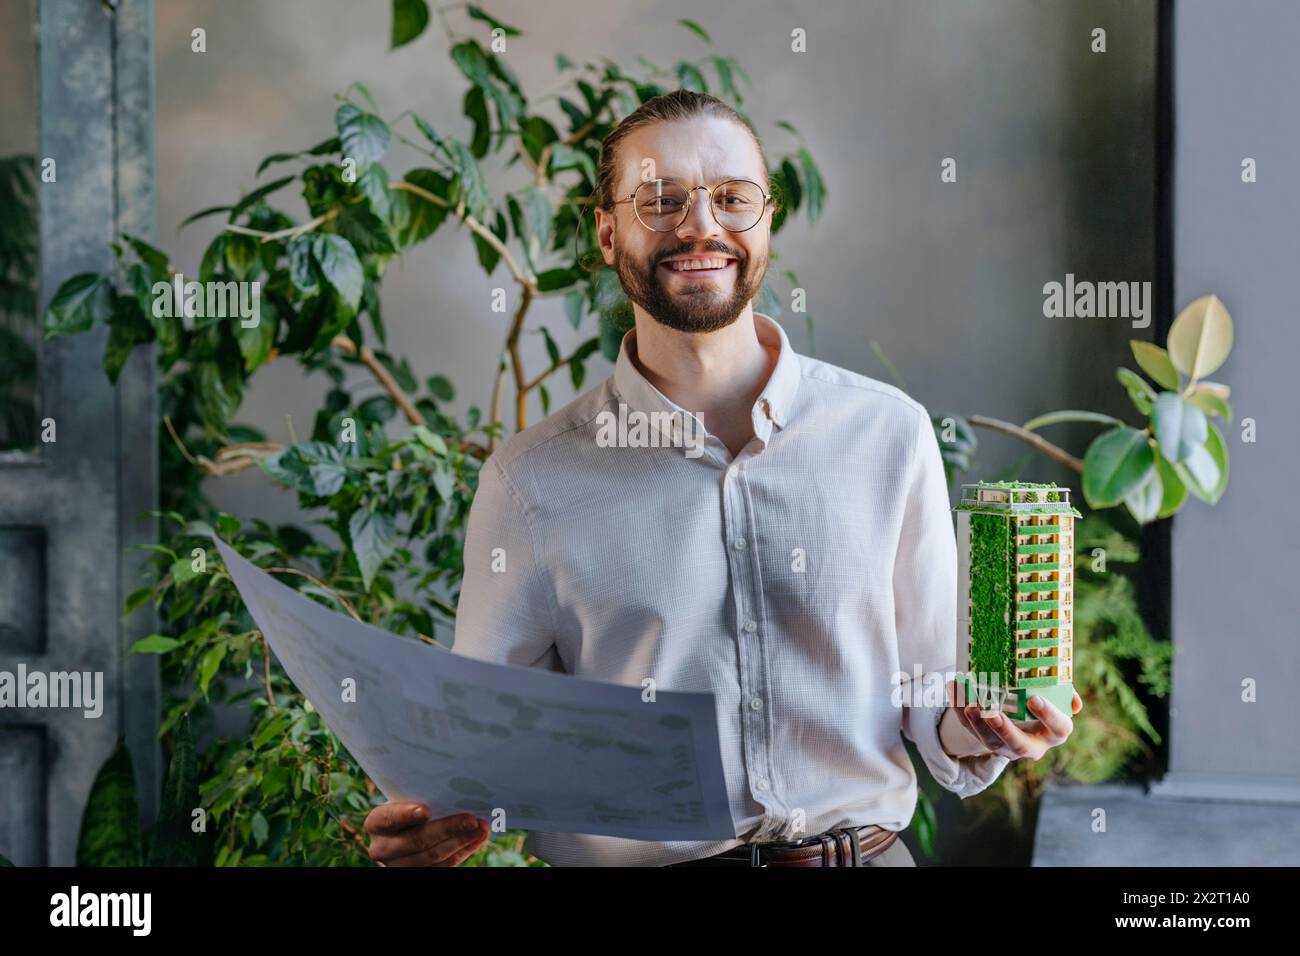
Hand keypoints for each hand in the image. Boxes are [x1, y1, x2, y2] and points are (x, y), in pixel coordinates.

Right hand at [363, 801, 489, 866]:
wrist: (402, 832)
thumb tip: (457, 792)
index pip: (389, 818)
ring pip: (433, 856)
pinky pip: (444, 866)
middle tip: (472, 819)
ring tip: (481, 828)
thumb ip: (421, 796)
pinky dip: (463, 851)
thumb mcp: (406, 798)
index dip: (407, 814)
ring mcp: (399, 865)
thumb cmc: (408, 807)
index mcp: (376, 823)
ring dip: (462, 841)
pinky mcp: (417, 874)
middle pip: (417, 840)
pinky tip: (478, 840)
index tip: (426, 810)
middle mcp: (382, 848)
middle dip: (448, 829)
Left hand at [942, 679, 1081, 760]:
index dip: (1048, 715)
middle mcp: (1031, 745)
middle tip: (992, 713)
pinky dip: (958, 709)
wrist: (1021, 717)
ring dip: (977, 723)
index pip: (1058, 728)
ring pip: (989, 742)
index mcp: (1054, 733)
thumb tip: (1075, 704)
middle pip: (1018, 744)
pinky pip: (969, 728)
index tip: (1034, 698)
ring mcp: (1006, 746)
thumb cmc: (1043, 702)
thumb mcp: (1057, 697)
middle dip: (1004, 729)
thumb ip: (1066, 694)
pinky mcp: (984, 740)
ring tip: (969, 704)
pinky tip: (953, 688)